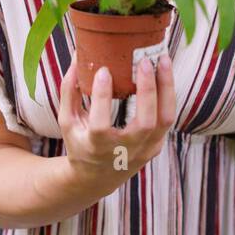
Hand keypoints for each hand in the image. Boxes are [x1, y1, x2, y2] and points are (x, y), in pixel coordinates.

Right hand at [57, 50, 176, 195]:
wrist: (97, 178)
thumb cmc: (80, 143)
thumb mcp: (67, 122)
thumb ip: (69, 90)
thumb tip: (76, 56)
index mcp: (97, 147)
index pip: (101, 125)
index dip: (102, 97)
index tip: (104, 70)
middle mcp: (124, 151)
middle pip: (144, 123)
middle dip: (148, 89)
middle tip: (145, 61)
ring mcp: (144, 150)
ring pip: (164, 119)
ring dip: (166, 87)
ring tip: (164, 60)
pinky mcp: (155, 146)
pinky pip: (166, 118)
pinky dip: (167, 94)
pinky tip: (164, 73)